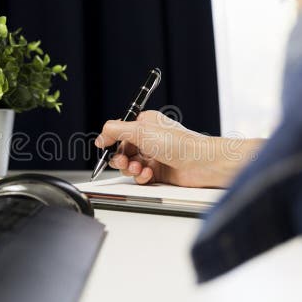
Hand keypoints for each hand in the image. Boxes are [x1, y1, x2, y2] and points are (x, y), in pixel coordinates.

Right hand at [94, 111, 263, 187]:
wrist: (201, 163)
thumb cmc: (179, 143)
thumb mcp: (140, 130)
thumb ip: (115, 131)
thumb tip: (100, 138)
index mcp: (145, 123)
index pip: (120, 132)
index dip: (112, 142)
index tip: (106, 148)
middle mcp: (149, 139)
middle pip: (123, 151)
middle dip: (120, 158)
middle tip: (124, 162)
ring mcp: (154, 156)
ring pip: (130, 165)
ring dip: (131, 169)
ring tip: (139, 169)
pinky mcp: (159, 172)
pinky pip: (141, 176)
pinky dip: (141, 177)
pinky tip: (148, 175)